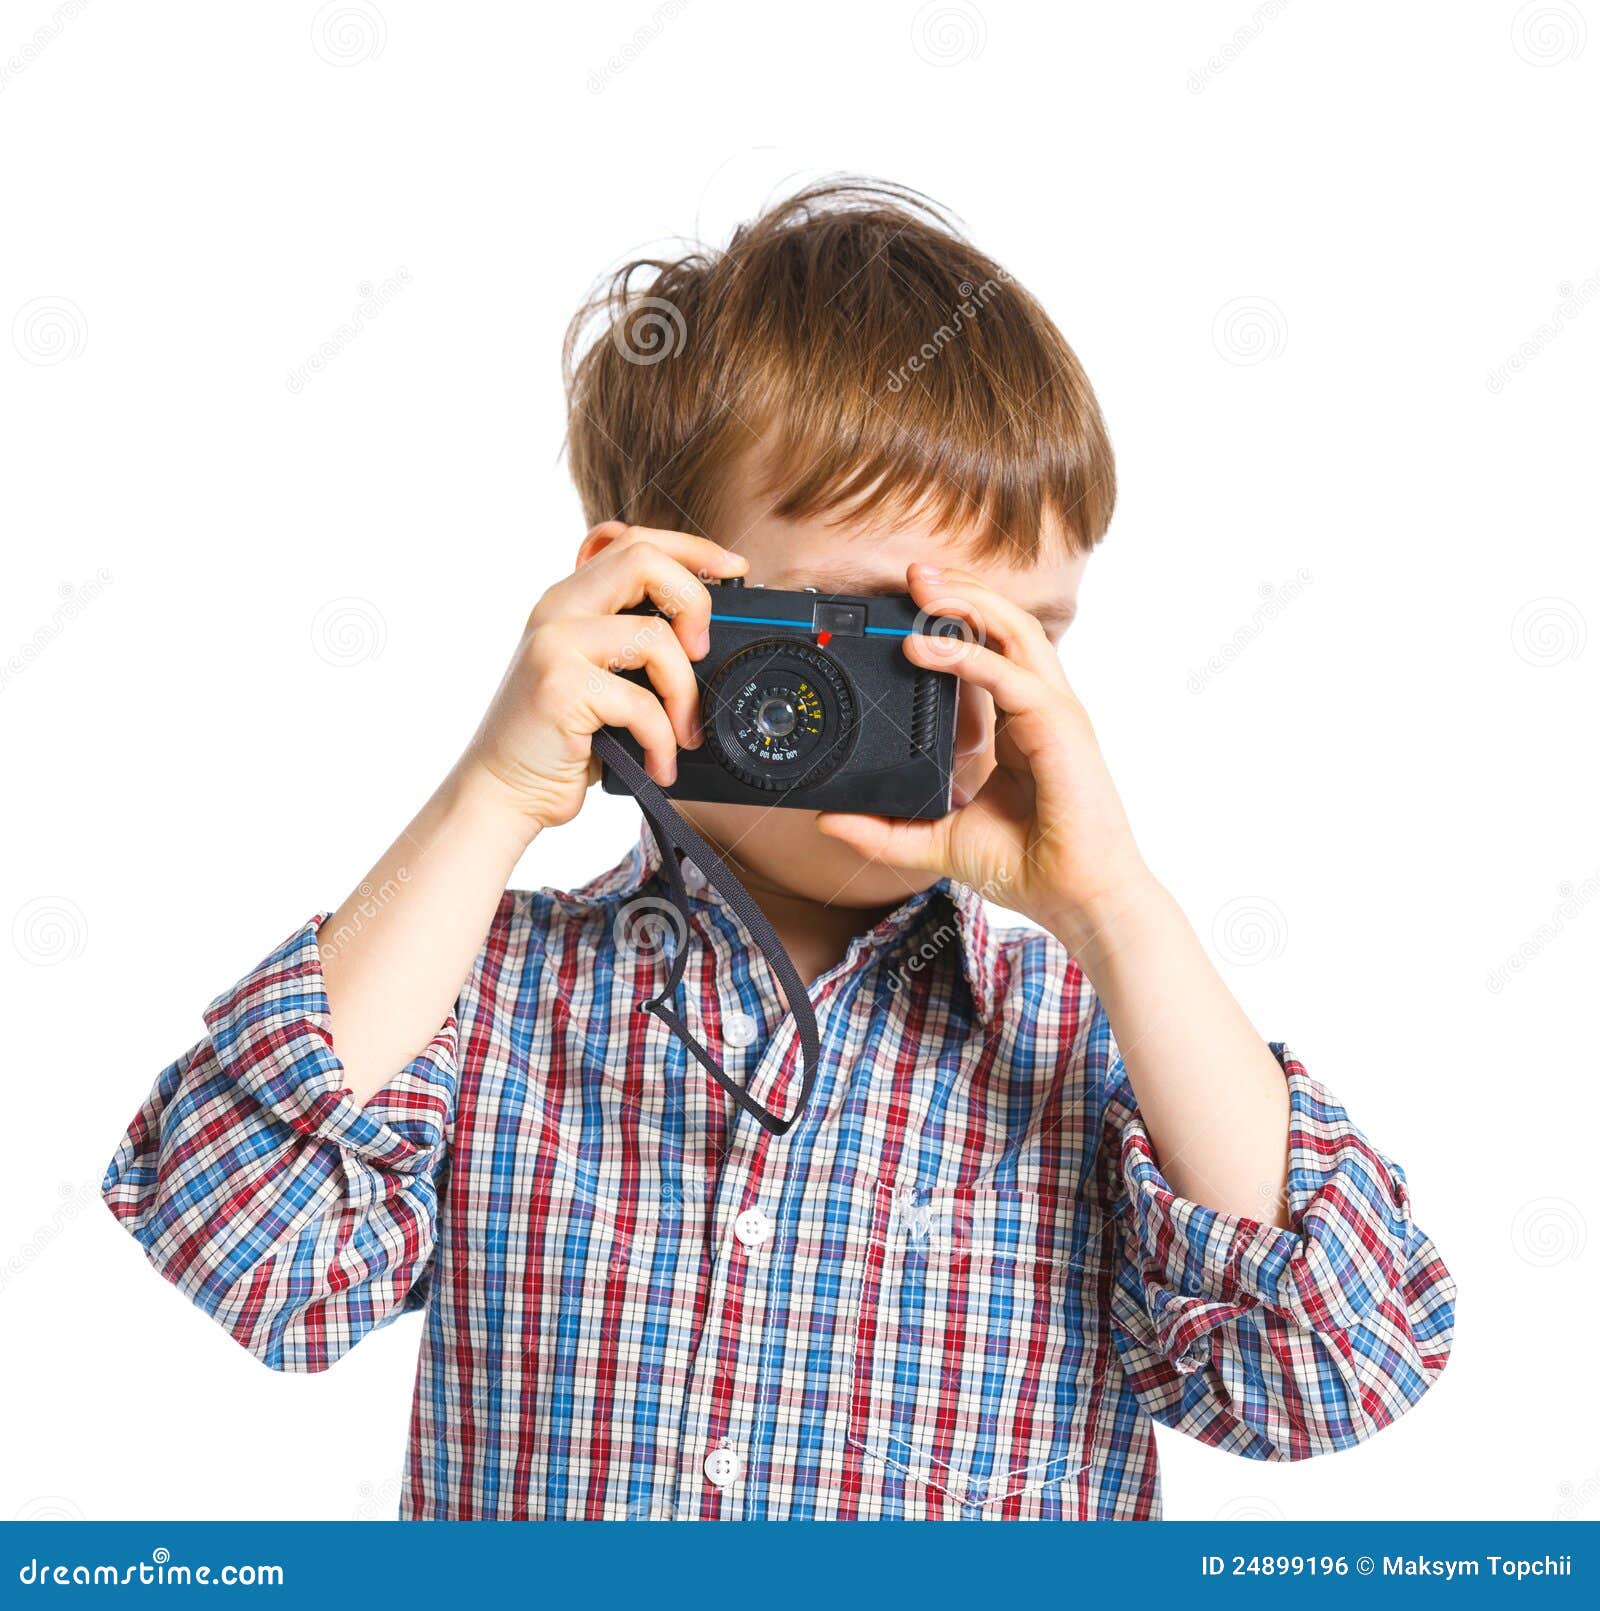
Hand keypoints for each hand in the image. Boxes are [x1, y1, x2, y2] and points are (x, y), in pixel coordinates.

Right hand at [462, 523, 745, 838]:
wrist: (503, 789)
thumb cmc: (559, 738)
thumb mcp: (596, 675)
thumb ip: (628, 641)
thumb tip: (702, 635)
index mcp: (570, 599)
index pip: (633, 540)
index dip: (691, 548)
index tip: (733, 570)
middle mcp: (557, 609)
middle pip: (644, 561)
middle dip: (695, 602)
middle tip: (702, 652)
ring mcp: (554, 645)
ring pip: (653, 636)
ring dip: (685, 693)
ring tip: (684, 733)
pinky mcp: (559, 687)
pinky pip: (641, 702)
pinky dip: (662, 739)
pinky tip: (658, 762)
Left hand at [816, 561, 1156, 952]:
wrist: (1075, 898)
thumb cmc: (1027, 866)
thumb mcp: (937, 840)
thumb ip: (886, 830)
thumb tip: (831, 821)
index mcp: (1018, 725)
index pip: (989, 651)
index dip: (953, 622)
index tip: (906, 608)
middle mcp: (1039, 708)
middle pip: (1005, 625)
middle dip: (959, 592)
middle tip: (911, 576)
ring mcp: (1053, 713)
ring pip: (1014, 631)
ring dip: (966, 603)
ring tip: (920, 590)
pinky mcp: (1058, 726)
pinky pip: (1010, 675)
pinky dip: (968, 655)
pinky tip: (927, 647)